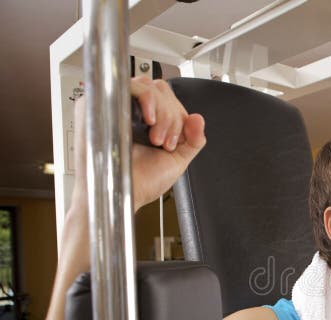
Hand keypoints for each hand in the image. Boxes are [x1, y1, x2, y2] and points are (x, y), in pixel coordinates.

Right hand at [71, 77, 205, 213]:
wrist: (120, 193)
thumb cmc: (141, 182)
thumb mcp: (177, 161)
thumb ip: (194, 141)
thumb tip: (198, 119)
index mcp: (151, 121)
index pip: (169, 99)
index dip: (177, 117)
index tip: (173, 143)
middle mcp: (133, 111)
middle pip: (160, 89)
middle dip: (171, 117)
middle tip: (164, 143)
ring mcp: (117, 105)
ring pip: (148, 86)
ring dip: (162, 112)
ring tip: (155, 138)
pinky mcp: (101, 103)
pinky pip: (128, 85)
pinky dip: (146, 99)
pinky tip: (148, 121)